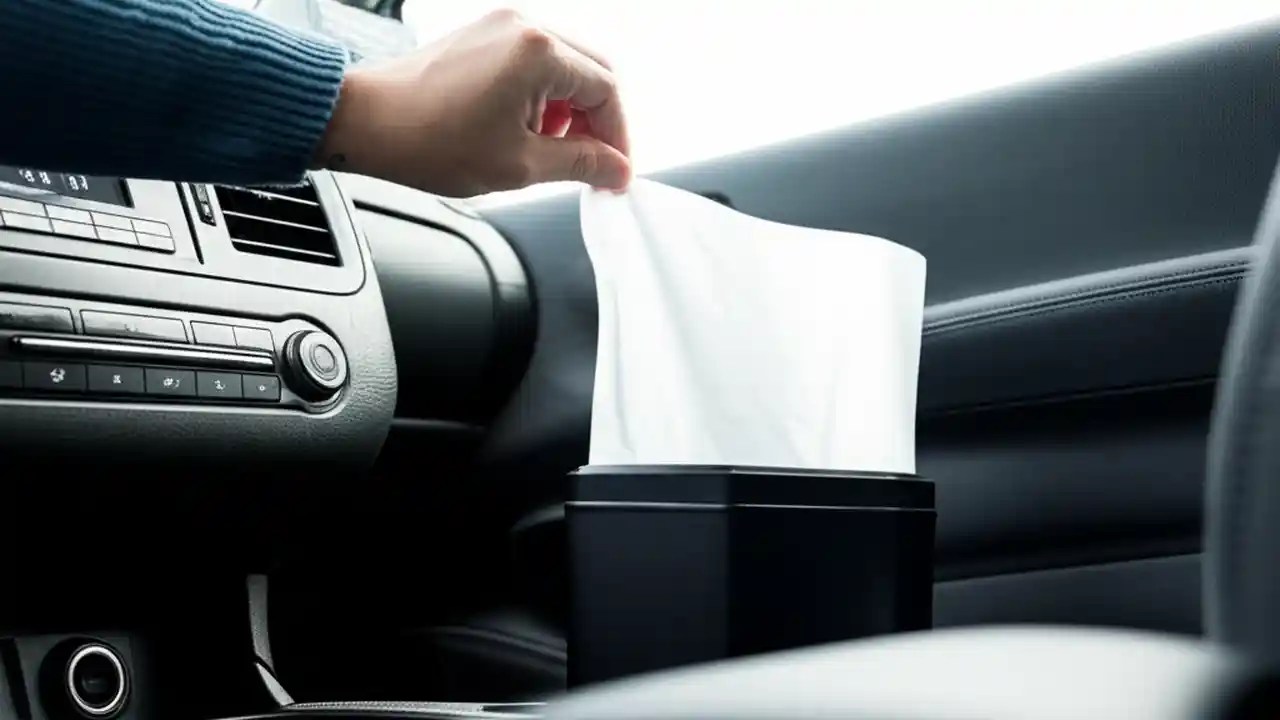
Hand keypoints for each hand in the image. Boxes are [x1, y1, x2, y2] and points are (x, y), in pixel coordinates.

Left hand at [316, 9, 630, 196]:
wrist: (365, 122)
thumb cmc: (428, 141)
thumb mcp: (519, 166)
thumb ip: (580, 164)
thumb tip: (615, 169)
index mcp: (539, 53)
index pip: (608, 91)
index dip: (618, 138)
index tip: (615, 172)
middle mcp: (523, 27)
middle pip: (592, 72)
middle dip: (597, 121)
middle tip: (592, 164)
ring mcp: (500, 26)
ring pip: (564, 66)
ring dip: (570, 109)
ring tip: (551, 150)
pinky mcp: (482, 35)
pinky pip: (533, 61)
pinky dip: (541, 95)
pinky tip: (524, 129)